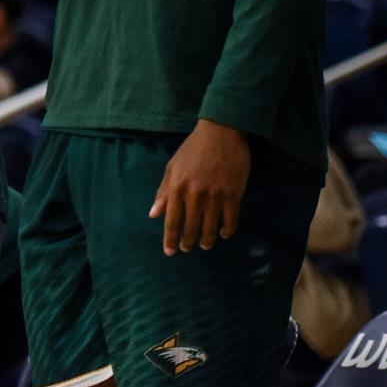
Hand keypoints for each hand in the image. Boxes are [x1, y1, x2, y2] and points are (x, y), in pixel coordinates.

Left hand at [149, 119, 249, 254]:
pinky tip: (224, 234)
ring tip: (205, 245)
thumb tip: (153, 214)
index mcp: (177, 187)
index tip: (170, 252)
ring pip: (210, 227)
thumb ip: (163, 192)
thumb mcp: (172, 167)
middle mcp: (195, 194)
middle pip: (191, 227)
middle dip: (188, 242)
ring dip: (207, 240)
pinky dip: (227, 230)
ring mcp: (215, 195)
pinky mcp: (233, 194)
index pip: (172, 220)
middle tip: (187, 249)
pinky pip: (230, 220)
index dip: (170, 239)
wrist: (221, 133)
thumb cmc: (193, 149)